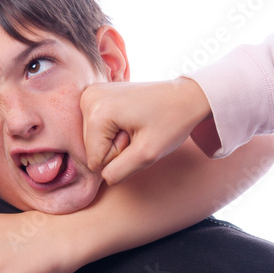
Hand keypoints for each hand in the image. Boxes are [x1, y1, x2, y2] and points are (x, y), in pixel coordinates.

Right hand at [81, 77, 211, 184]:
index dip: (120, 156)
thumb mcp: (148, 154)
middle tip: (139, 130)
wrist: (185, 96)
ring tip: (137, 124)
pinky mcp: (97, 96)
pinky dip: (115, 130)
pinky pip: (98, 129)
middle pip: (92, 149)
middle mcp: (88, 98)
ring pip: (94, 140)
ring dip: (116, 139)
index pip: (95, 160)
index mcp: (96, 110)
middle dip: (117, 147)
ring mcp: (91, 95)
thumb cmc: (171, 121)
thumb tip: (103, 177)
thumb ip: (119, 171)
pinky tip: (131, 119)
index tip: (137, 136)